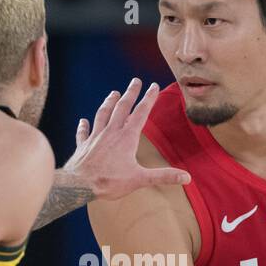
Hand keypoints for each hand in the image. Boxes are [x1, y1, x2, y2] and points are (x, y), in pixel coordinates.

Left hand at [64, 78, 188, 200]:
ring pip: (102, 114)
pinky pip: (83, 133)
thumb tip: (186, 178)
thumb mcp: (140, 179)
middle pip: (121, 108)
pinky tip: (83, 121)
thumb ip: (163, 176)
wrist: (79, 185)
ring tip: (113, 93)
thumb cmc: (109, 182)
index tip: (154, 86)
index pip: (140, 114)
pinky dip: (83, 126)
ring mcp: (95, 137)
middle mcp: (111, 133)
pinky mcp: (83, 146)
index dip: (148, 99)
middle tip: (135, 81)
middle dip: (130, 93)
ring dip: (108, 103)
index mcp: (126, 138)